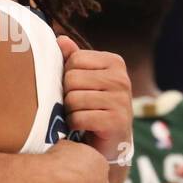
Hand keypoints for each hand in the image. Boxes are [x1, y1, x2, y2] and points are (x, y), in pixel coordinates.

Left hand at [58, 36, 132, 164]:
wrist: (111, 142)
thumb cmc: (94, 106)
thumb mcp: (85, 79)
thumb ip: (73, 58)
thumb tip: (60, 39)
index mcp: (114, 62)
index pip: (74, 60)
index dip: (67, 76)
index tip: (78, 88)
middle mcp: (122, 78)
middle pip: (71, 79)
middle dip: (67, 95)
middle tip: (78, 105)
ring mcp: (122, 100)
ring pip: (73, 99)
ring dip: (70, 112)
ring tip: (81, 115)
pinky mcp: (117, 121)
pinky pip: (79, 118)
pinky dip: (74, 125)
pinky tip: (84, 127)